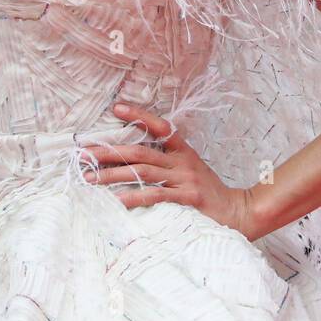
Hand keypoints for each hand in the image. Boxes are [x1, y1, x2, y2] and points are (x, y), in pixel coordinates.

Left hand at [78, 102, 260, 240]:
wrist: (239, 212)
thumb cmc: (209, 193)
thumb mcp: (191, 170)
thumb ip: (167, 163)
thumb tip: (132, 161)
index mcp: (183, 151)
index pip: (159, 126)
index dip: (139, 115)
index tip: (116, 108)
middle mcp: (182, 162)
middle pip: (140, 152)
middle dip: (108, 152)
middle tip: (82, 154)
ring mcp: (185, 180)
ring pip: (143, 173)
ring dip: (112, 175)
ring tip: (88, 179)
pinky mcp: (187, 200)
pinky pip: (155, 196)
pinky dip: (133, 197)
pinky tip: (115, 201)